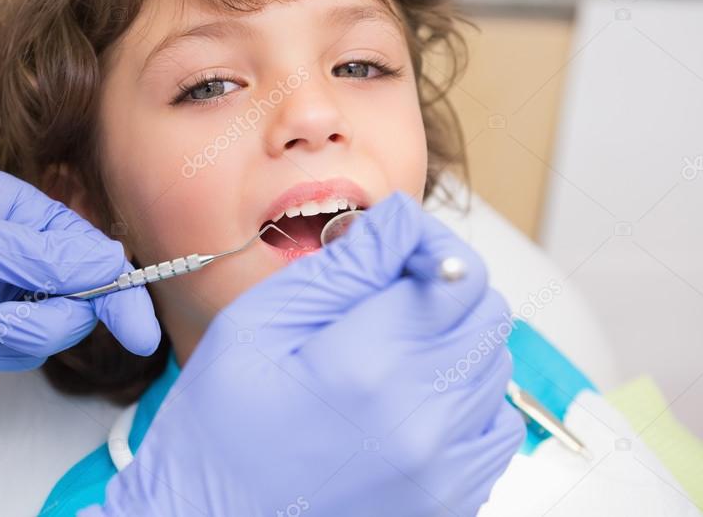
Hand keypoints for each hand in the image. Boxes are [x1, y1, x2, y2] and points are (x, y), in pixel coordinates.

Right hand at [86, 192, 523, 516]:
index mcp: (366, 368)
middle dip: (442, 289)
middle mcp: (422, 423)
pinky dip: (464, 399)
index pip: (457, 273)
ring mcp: (444, 471)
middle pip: (485, 314)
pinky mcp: (453, 500)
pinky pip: (496, 425)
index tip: (396, 250)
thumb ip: (339, 269)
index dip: (430, 246)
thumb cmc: (217, 433)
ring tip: (386, 354)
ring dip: (450, 341)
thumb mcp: (257, 328)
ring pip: (493, 365)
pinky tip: (408, 400)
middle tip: (384, 299)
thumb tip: (398, 223)